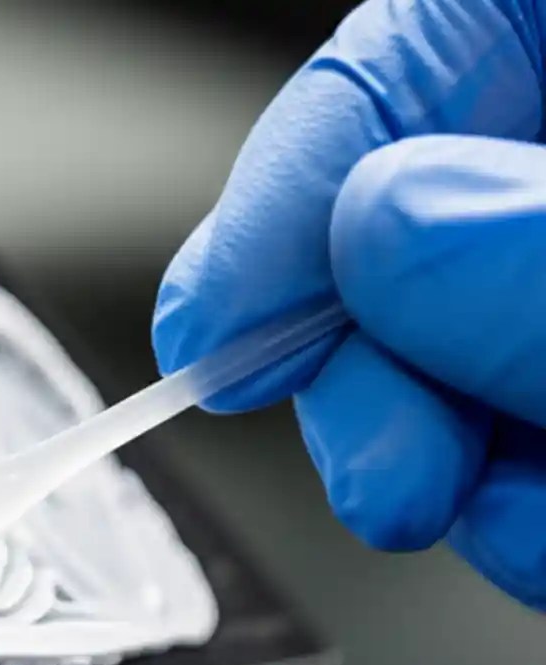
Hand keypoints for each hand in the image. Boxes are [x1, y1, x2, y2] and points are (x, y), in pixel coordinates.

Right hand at [152, 0, 545, 608]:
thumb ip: (535, 221)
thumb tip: (381, 242)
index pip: (379, 88)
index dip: (273, 214)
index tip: (205, 334)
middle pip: (411, 259)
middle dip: (373, 379)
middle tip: (378, 469)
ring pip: (475, 377)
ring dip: (462, 469)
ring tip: (487, 513)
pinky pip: (543, 455)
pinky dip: (537, 510)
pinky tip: (537, 523)